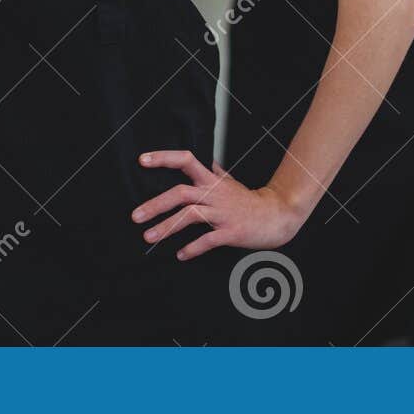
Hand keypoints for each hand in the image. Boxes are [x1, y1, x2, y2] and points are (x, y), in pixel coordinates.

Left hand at [129, 150, 306, 259]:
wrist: (276, 215)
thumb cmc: (249, 200)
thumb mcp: (229, 181)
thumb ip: (214, 171)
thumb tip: (202, 159)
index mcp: (211, 180)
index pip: (186, 160)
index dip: (164, 158)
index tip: (142, 160)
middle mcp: (214, 194)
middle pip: (180, 192)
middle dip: (156, 204)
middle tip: (136, 216)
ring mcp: (222, 213)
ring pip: (190, 216)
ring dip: (167, 227)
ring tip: (149, 237)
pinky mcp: (231, 231)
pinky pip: (208, 240)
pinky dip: (193, 248)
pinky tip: (181, 255)